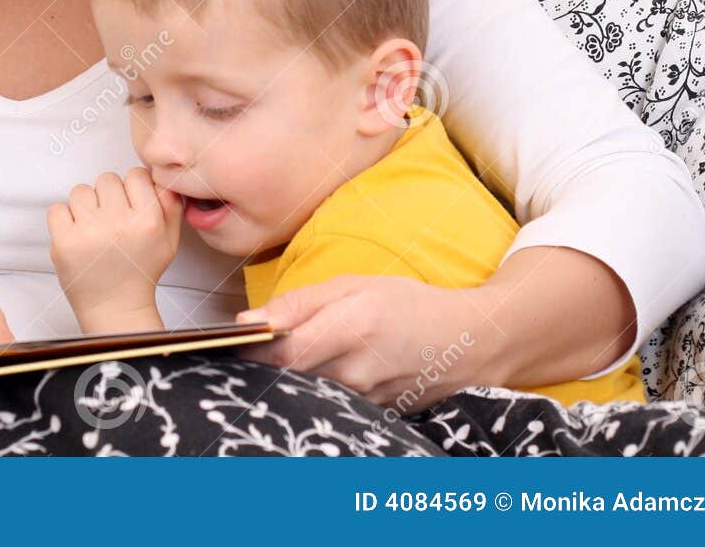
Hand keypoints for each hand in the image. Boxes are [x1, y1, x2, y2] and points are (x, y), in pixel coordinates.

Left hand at [48, 167, 182, 333]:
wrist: (116, 307)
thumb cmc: (141, 272)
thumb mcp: (169, 239)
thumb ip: (170, 204)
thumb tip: (157, 175)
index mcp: (147, 221)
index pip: (135, 175)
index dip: (131, 187)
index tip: (129, 202)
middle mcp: (118, 223)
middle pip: (106, 179)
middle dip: (108, 196)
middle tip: (111, 219)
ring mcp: (88, 232)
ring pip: (80, 190)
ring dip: (85, 206)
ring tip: (93, 228)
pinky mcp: (64, 242)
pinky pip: (57, 208)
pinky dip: (64, 219)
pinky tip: (77, 234)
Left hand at [236, 274, 491, 412]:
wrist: (471, 341)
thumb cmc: (407, 304)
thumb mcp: (353, 286)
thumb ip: (297, 303)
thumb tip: (247, 322)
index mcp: (350, 329)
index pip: (281, 354)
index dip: (250, 351)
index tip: (233, 342)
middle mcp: (357, 372)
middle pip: (289, 379)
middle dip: (264, 368)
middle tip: (253, 353)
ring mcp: (367, 401)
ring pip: (308, 394)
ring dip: (290, 380)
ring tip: (288, 361)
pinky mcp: (374, 417)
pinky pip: (331, 406)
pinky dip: (317, 392)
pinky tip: (319, 378)